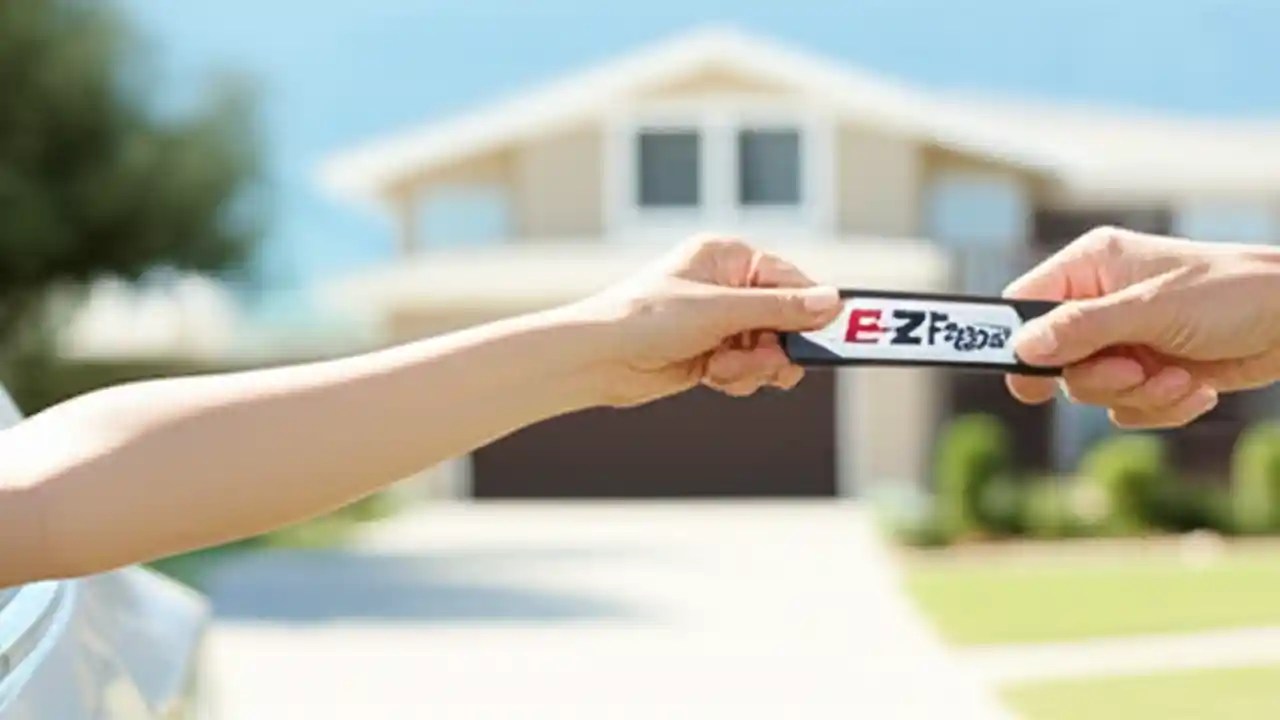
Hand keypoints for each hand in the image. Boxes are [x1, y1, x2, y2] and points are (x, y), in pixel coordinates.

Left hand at [579, 235, 841, 406]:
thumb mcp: (719, 311)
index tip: (828, 339)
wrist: (596, 360)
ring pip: (769, 349)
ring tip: (722, 369)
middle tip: (763, 364)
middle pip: (785, 320)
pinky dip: (737, 378)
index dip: (810, 313)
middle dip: (775, 348)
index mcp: (729, 256)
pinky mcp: (711, 351)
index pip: (791, 281)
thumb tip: (832, 302)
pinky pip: (748, 368)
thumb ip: (779, 309)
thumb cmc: (647, 318)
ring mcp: (719, 320)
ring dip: (753, 367)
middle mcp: (727, 285)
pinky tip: (712, 377)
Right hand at [1004, 226, 1279, 427]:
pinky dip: (1160, 407)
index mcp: (1089, 267)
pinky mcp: (1146, 371)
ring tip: (1180, 378)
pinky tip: (1195, 386)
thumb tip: (1023, 348)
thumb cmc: (1233, 294)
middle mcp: (1097, 303)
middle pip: (1054, 360)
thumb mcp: (1153, 309)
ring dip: (1138, 394)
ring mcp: (1121, 339)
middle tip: (1134, 370)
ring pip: (1090, 390)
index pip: (1023, 306)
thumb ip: (1084, 327)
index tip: (1026, 377)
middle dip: (1099, 377)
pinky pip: (1124, 408)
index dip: (1017, 343)